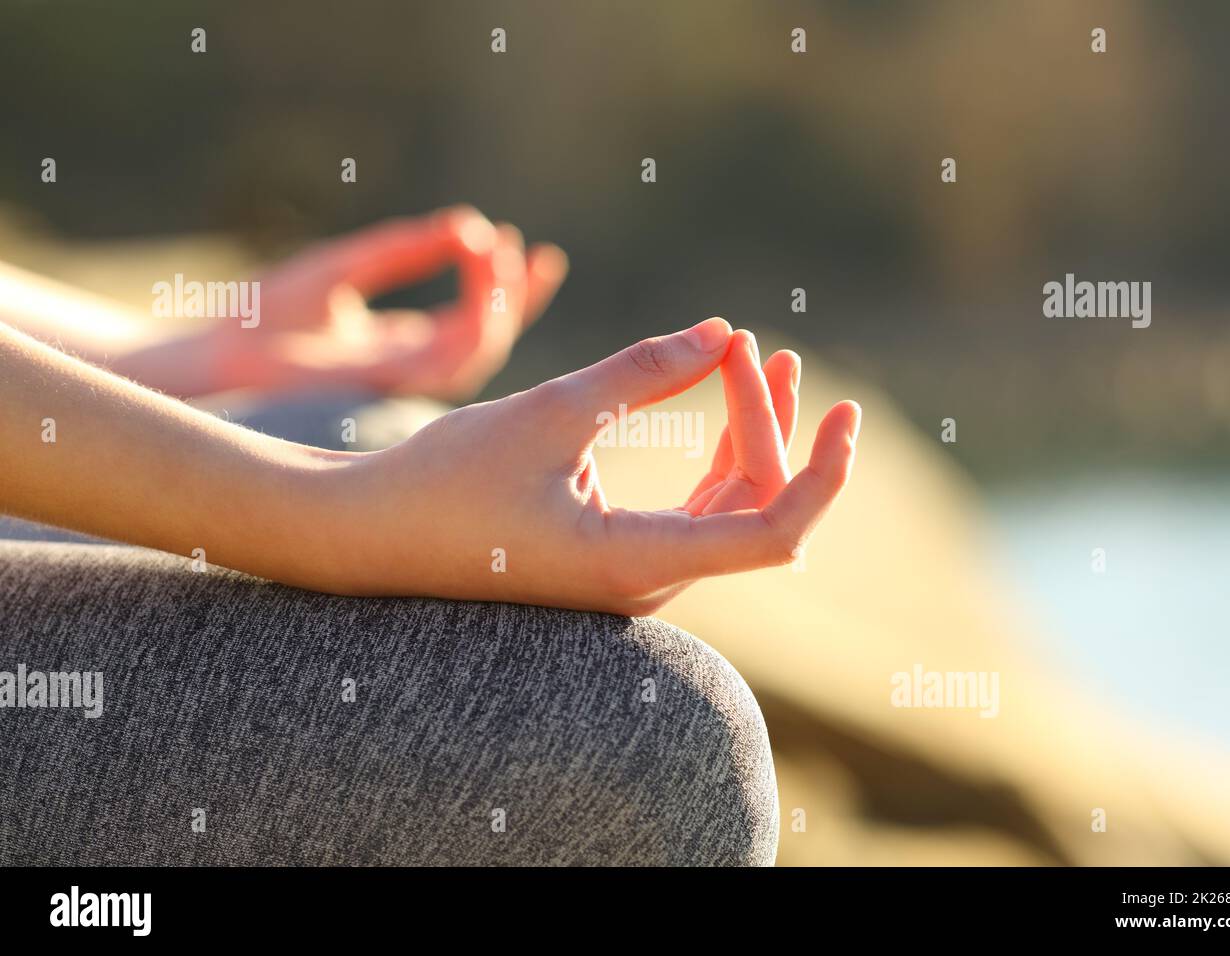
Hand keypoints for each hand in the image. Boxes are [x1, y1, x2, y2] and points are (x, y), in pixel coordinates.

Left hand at [210, 205, 567, 396]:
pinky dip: (476, 329)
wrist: (220, 355)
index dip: (500, 286)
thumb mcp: (344, 268)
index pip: (471, 320)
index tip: (508, 237)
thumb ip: (401, 249)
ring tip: (506, 259)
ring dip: (501, 309)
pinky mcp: (390, 389)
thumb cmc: (268, 317)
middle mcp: (411, 368)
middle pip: (487, 338)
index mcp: (403, 345)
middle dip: (518, 298)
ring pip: (479, 355)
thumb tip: (464, 224)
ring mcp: (402, 382)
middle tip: (533, 254)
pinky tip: (482, 291)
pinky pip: (453, 366)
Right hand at [327, 319, 859, 613]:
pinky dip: (711, 454)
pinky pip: (690, 510)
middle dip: (768, 426)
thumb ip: (642, 371)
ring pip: (725, 508)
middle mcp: (644, 582)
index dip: (822, 475)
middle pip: (751, 507)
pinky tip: (715, 395)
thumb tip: (723, 331)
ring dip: (748, 437)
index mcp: (633, 562)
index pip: (773, 533)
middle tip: (764, 350)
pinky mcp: (610, 558)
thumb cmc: (442, 480)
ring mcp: (630, 575)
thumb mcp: (549, 412)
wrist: (365, 536)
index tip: (845, 414)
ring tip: (762, 361)